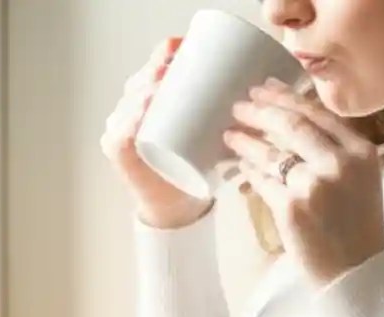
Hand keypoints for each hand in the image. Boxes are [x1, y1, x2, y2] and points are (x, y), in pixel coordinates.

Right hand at [102, 38, 212, 228]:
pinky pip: (119, 134)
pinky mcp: (118, 153)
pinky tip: (143, 109)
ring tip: (162, 84)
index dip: (165, 52)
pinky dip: (130, 121)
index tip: (184, 43)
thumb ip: (230, 112)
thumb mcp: (211, 131)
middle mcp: (130, 110)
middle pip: (139, 81)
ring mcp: (121, 130)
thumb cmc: (194, 165)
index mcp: (150, 99)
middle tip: (176, 63)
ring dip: (144, 89)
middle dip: (156, 68)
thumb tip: (265, 90)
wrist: (178, 205)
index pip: (153, 68)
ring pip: (128, 102)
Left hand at [224, 79, 383, 284]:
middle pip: (291, 124)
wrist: (357, 270)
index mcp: (360, 151)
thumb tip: (288, 120)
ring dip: (246, 141)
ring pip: (270, 153)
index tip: (264, 88)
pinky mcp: (290, 208)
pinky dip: (249, 172)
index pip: (317, 113)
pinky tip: (241, 166)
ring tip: (229, 134)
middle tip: (239, 106)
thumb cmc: (357, 225)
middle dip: (260, 111)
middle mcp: (338, 163)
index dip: (286, 97)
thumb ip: (334, 150)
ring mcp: (313, 185)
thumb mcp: (359, 178)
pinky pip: (262, 182)